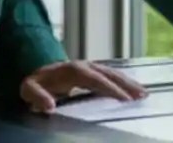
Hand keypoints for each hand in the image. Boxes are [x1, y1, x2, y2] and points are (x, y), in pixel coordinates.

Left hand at [20, 60, 147, 113]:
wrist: (37, 70)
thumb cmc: (35, 82)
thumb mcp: (28, 89)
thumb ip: (38, 97)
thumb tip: (49, 106)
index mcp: (73, 70)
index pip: (95, 79)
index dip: (110, 88)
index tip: (123, 98)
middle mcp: (85, 66)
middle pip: (110, 74)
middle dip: (126, 85)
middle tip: (141, 96)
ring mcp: (91, 67)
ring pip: (114, 73)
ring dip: (129, 83)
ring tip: (144, 94)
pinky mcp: (94, 71)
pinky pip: (112, 75)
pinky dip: (125, 82)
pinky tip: (134, 89)